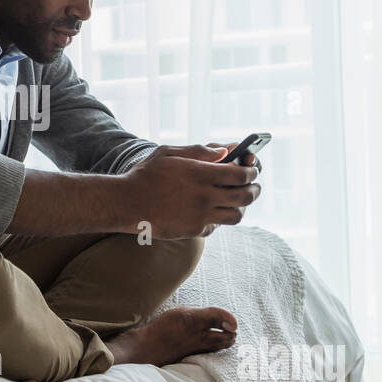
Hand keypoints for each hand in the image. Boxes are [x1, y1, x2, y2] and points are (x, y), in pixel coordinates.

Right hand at [123, 143, 260, 237]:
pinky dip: (219, 219)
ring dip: (241, 207)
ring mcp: (200, 216)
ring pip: (236, 216)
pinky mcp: (193, 230)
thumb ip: (199, 151)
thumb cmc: (146, 175)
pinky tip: (213, 211)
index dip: (252, 170)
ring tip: (239, 201)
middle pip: (246, 196)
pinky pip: (217, 226)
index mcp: (201, 173)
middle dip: (255, 189)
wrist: (126, 203)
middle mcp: (205, 196)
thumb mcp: (169, 153)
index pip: (241, 173)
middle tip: (254, 186)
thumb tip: (225, 151)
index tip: (252, 168)